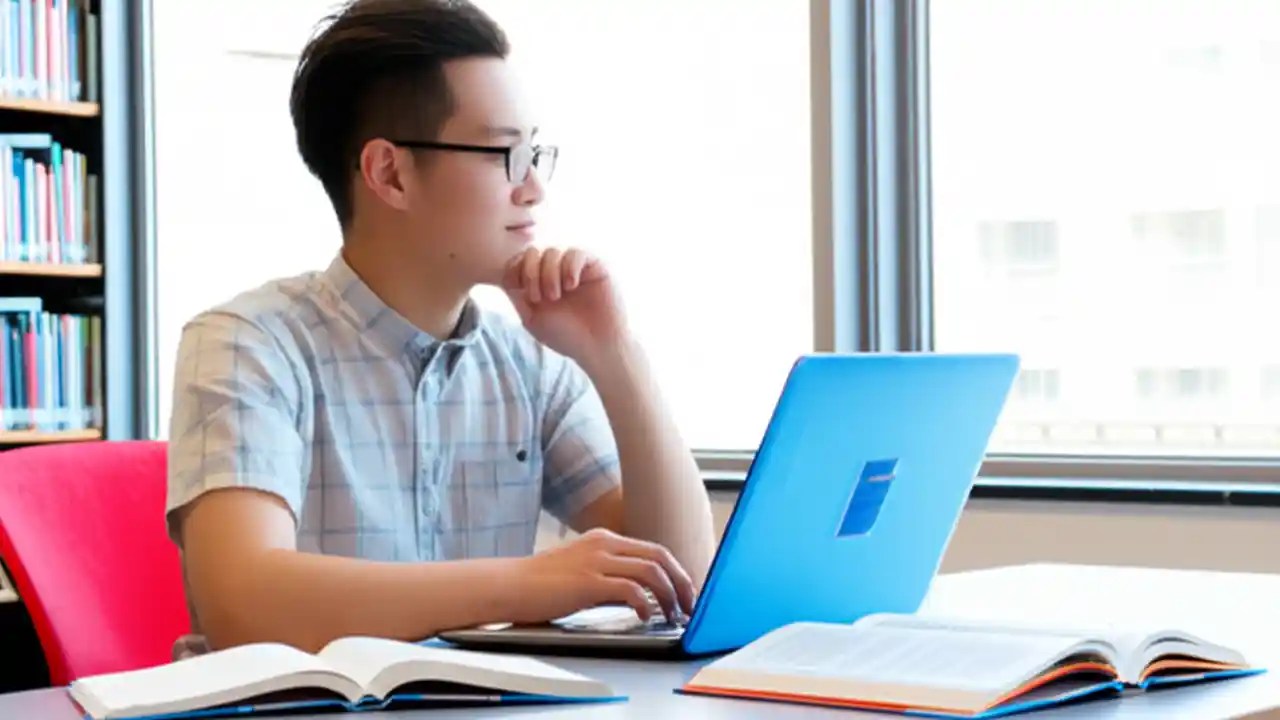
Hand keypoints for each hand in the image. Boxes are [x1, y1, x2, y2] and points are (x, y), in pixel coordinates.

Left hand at [502, 247, 629, 366]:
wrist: (598, 346)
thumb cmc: (566, 336)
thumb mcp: (532, 318)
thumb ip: (518, 295)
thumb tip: (507, 274)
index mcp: (538, 283)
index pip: (519, 261)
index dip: (514, 269)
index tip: (517, 289)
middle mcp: (556, 272)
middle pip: (533, 252)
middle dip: (530, 272)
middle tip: (538, 297)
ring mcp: (574, 268)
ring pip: (553, 252)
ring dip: (549, 273)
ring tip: (556, 296)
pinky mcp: (594, 266)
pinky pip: (576, 253)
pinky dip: (569, 267)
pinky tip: (571, 285)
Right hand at [508, 528, 695, 625]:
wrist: (508, 584)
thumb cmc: (539, 584)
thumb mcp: (580, 571)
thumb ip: (608, 576)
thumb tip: (637, 596)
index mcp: (604, 539)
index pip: (653, 549)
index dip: (675, 570)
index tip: (684, 591)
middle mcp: (604, 544)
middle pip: (660, 556)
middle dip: (681, 581)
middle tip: (689, 604)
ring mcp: (596, 561)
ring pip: (651, 571)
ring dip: (669, 594)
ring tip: (673, 615)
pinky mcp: (588, 582)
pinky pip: (631, 590)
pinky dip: (645, 604)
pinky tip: (645, 616)